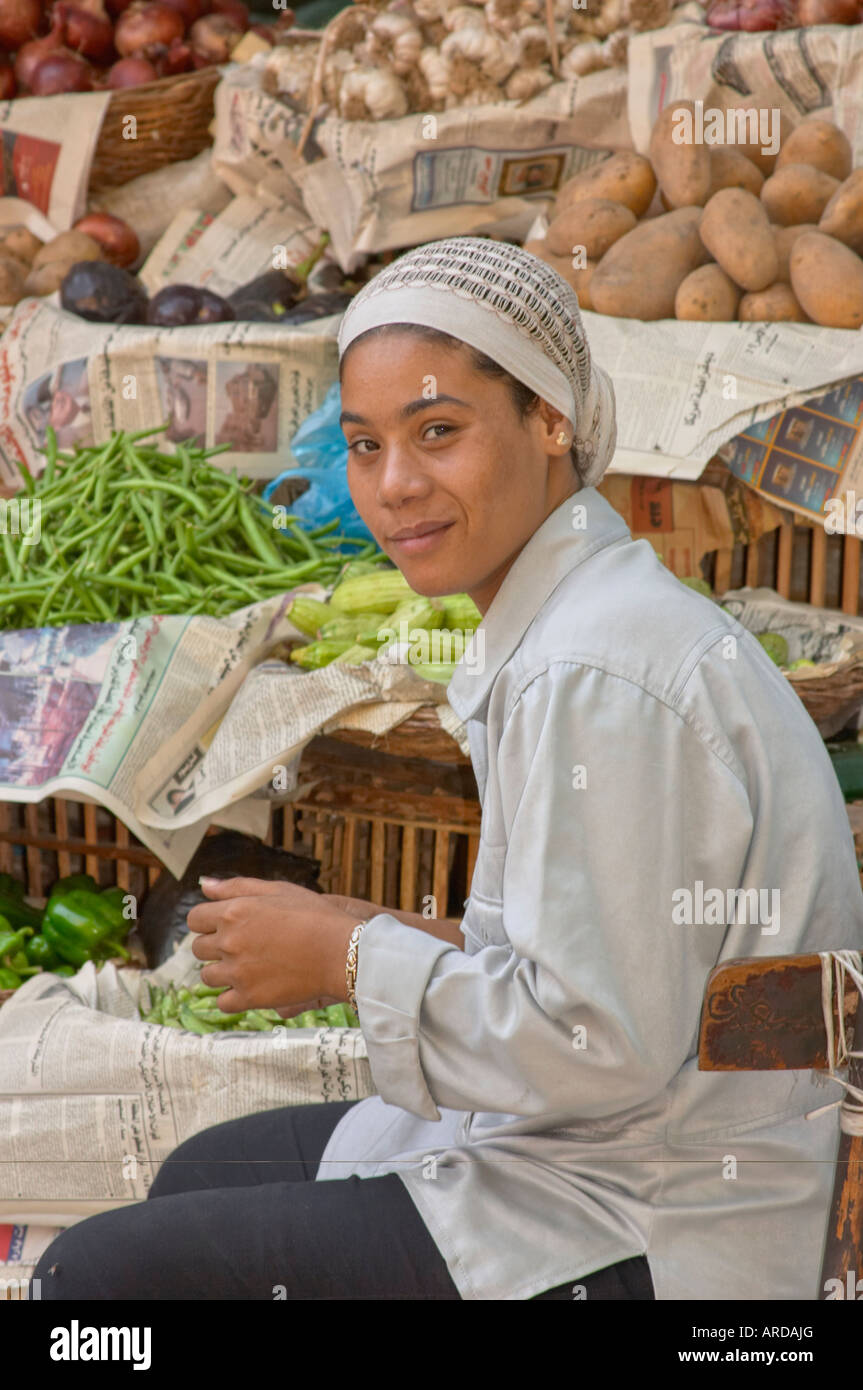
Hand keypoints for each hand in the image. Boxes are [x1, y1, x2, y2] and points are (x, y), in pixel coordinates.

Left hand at [187, 877, 363, 1014]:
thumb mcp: (278, 890)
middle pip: (198, 948)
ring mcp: (237, 972)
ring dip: (222, 972)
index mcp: (233, 912)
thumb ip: (236, 886)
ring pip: (208, 976)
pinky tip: (250, 988)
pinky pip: (224, 1002)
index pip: (195, 919)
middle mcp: (229, 942)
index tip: (225, 925)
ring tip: (248, 967)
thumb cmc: (314, 915)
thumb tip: (203, 884)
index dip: (208, 921)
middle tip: (242, 946)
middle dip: (215, 946)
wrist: (341, 952)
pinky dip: (233, 997)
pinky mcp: (249, 997)